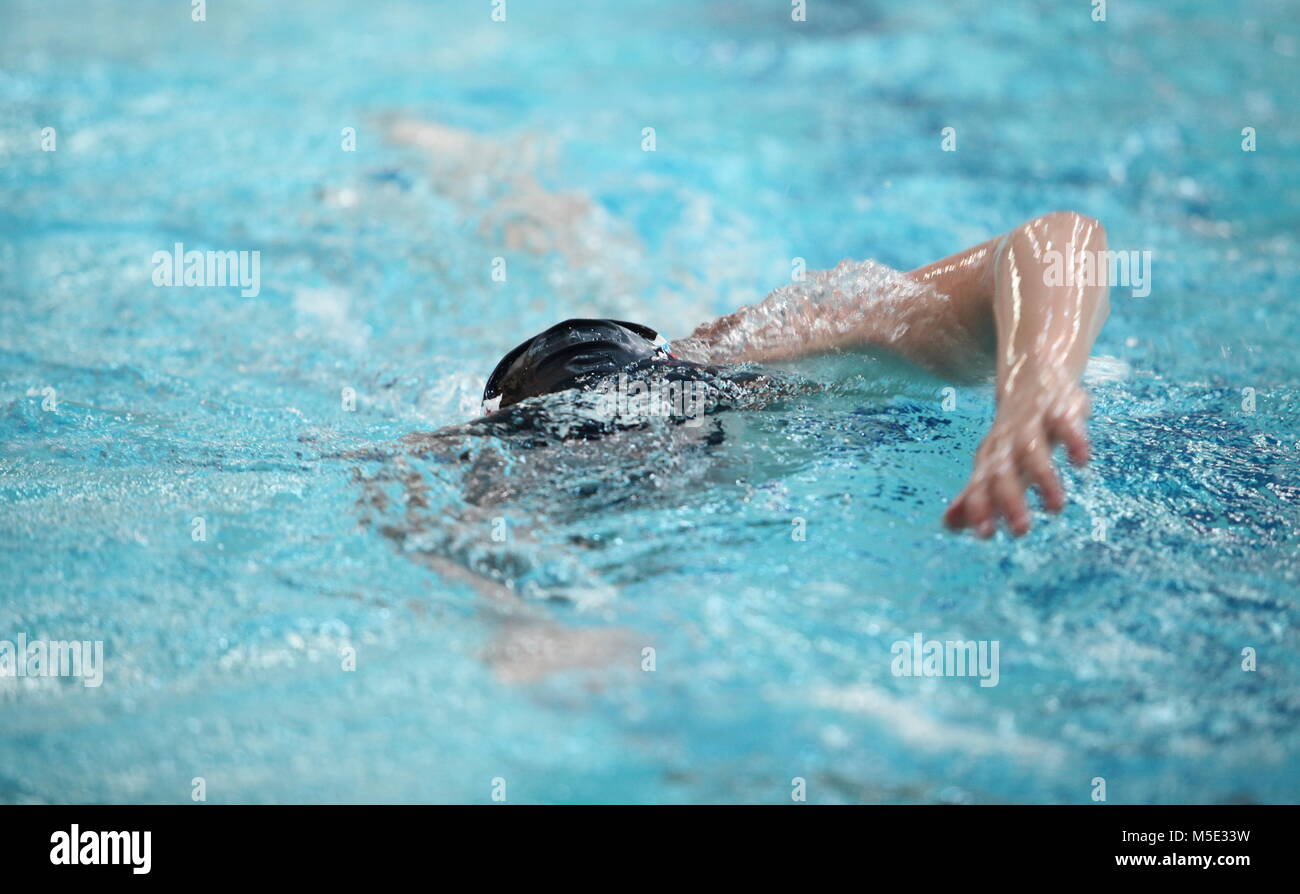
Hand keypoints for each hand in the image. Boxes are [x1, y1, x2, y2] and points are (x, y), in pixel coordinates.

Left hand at [943, 376, 1090, 537]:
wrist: (1032, 373)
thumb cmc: (1015, 432)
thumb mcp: (995, 462)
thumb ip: (975, 495)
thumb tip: (948, 524)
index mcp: (992, 458)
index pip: (979, 486)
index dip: (980, 508)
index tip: (985, 535)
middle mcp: (1008, 442)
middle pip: (1003, 473)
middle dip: (1010, 501)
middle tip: (1021, 530)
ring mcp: (1033, 423)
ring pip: (1034, 451)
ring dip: (1044, 479)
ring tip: (1055, 507)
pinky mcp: (1060, 408)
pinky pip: (1065, 422)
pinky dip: (1073, 440)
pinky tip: (1081, 461)